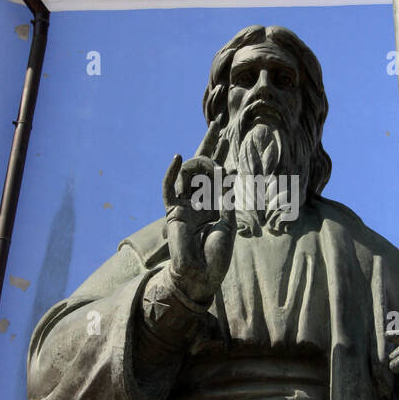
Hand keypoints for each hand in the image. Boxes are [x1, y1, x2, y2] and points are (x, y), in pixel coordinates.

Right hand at [162, 121, 235, 306]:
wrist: (201, 275)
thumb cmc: (217, 255)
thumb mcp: (229, 223)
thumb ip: (227, 199)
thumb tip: (227, 173)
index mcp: (215, 204)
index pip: (218, 175)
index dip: (223, 157)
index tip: (230, 138)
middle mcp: (200, 201)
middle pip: (203, 167)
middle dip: (211, 145)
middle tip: (218, 124)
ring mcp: (186, 205)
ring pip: (191, 174)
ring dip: (202, 163)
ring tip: (214, 163)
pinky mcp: (173, 211)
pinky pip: (169, 188)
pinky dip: (172, 172)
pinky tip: (178, 156)